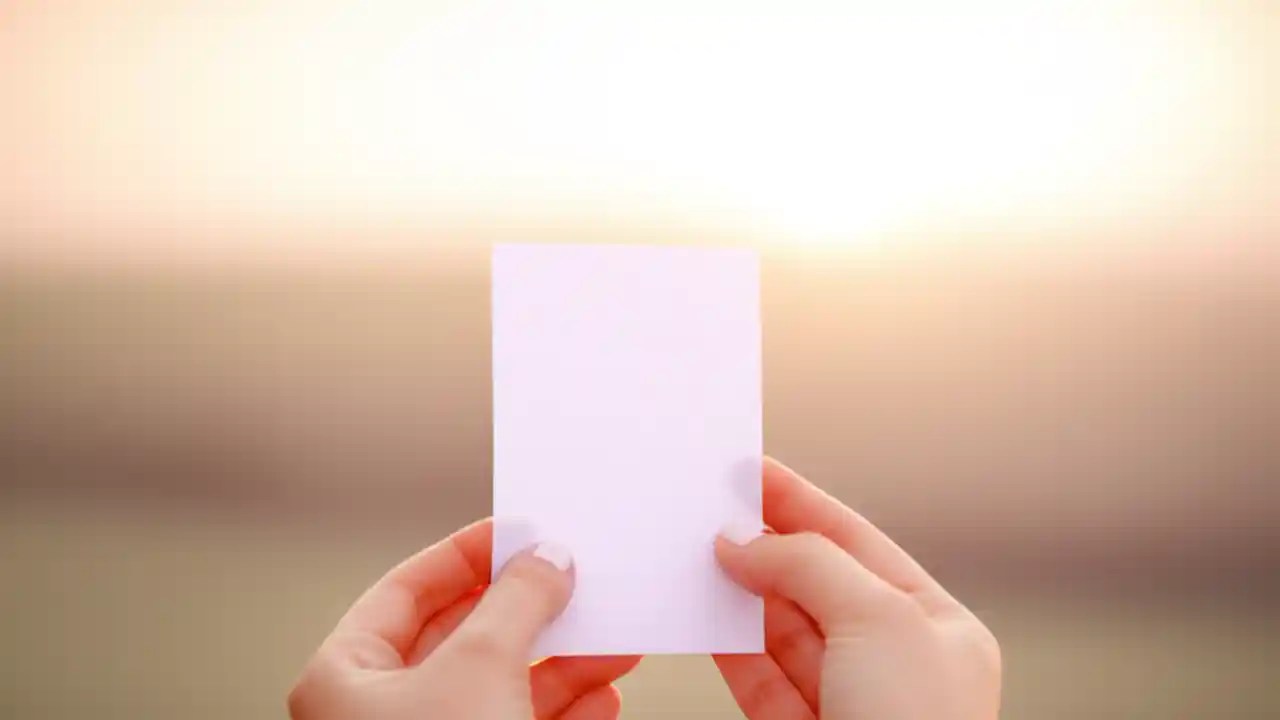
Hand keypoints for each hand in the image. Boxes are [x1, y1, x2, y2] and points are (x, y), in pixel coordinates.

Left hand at [288, 519, 640, 719]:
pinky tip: (604, 695)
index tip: (521, 530)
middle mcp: (382, 714)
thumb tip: (547, 558)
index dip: (468, 553)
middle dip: (530, 610)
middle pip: (464, 636)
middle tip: (573, 577)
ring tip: (612, 638)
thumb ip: (518, 600)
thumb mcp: (482, 665)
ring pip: (502, 685)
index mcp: (347, 677)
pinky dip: (566, 710)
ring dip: (562, 661)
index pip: (407, 589)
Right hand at [713, 459, 1001, 718]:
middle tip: (708, 509)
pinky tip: (702, 616)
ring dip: (738, 593)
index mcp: (939, 628)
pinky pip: (759, 679)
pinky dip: (728, 646)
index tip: (750, 472)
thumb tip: (743, 544)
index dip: (802, 503)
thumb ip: (807, 566)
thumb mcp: (879, 619)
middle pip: (815, 584)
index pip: (859, 544)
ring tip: (694, 554)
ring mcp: (848, 706)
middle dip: (763, 546)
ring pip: (780, 633)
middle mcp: (895, 664)